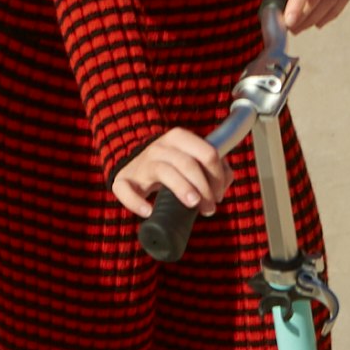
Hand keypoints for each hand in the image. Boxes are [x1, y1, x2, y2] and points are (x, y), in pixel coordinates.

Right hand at [111, 126, 226, 224]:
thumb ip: (213, 166)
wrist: (135, 169)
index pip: (207, 152)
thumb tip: (226, 179)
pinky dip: (136, 202)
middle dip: (204, 188)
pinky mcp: (123, 180)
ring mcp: (141, 163)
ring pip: (164, 171)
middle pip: (188, 163)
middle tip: (209, 208)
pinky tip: (148, 211)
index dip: (217, 176)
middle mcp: (159, 147)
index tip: (218, 195)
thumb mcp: (191, 160)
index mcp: (179, 138)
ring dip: (182, 189)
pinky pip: (124, 189)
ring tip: (193, 205)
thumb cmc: (172, 167)